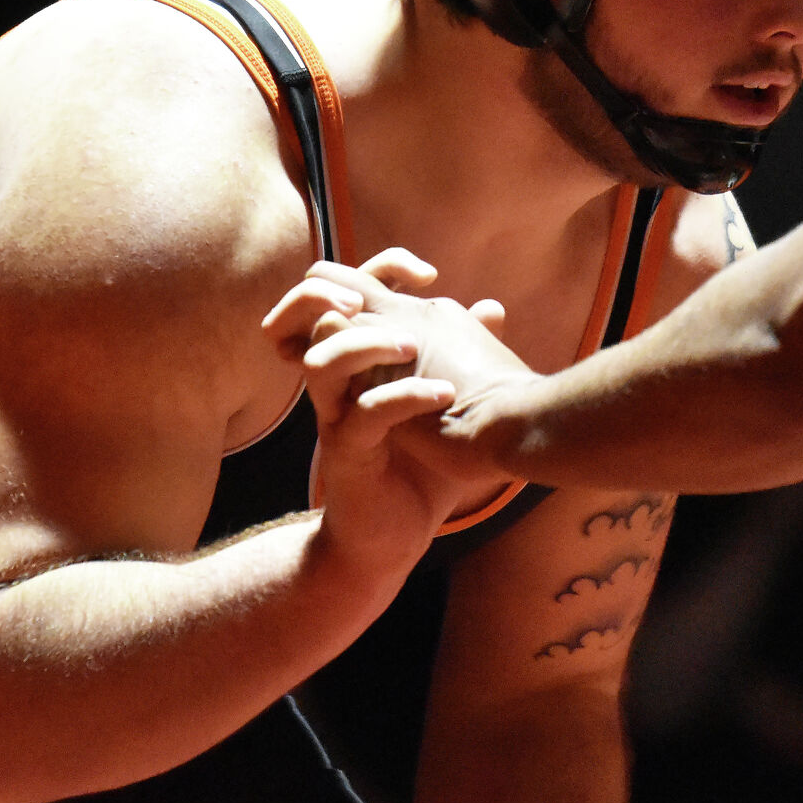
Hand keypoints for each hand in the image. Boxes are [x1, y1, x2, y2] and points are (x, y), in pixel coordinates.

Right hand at [263, 253, 536, 485]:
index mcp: (362, 358)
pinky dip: (404, 397)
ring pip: (322, 359)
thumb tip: (491, 307)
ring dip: (367, 344)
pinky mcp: (347, 453)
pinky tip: (443, 395)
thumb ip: (465, 354)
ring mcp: (338, 414)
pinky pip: (362, 415)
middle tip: (397, 294)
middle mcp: (341, 380)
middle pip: (311, 310)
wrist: (394, 535)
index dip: (383, 267)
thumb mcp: (447, 403)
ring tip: (411, 345)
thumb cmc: (420, 466)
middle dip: (341, 291)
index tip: (427, 274)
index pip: (348, 287)